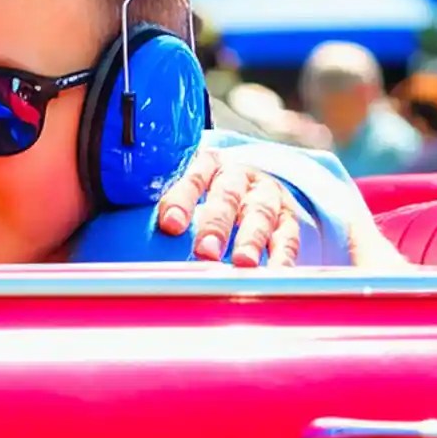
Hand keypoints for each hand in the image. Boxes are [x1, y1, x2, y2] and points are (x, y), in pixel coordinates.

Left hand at [157, 148, 300, 266]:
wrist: (253, 180)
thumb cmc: (208, 190)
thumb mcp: (189, 188)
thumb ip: (172, 206)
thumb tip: (149, 236)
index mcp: (209, 164)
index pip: (193, 178)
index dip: (182, 201)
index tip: (171, 225)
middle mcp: (240, 176)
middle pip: (228, 196)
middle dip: (217, 225)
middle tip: (206, 252)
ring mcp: (267, 194)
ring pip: (260, 215)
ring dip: (251, 240)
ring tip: (242, 264)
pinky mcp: (288, 215)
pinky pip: (287, 235)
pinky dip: (283, 255)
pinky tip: (276, 272)